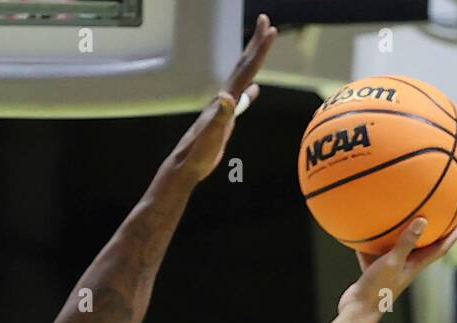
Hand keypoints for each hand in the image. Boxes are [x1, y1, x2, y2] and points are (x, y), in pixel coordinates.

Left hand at [170, 13, 277, 181]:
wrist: (186, 167)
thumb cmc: (198, 154)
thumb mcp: (211, 135)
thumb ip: (220, 116)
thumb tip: (227, 97)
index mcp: (224, 99)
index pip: (246, 70)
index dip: (259, 50)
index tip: (270, 29)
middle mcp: (224, 99)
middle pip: (243, 65)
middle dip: (255, 43)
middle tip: (265, 21)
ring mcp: (224, 108)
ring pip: (242, 78)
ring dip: (253, 61)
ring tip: (260, 47)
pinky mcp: (225, 119)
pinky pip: (241, 99)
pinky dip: (249, 92)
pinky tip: (254, 90)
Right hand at [338, 218, 456, 315]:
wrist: (357, 309)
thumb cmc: (378, 289)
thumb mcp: (393, 262)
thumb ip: (406, 242)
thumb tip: (422, 220)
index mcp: (415, 266)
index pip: (441, 248)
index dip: (453, 235)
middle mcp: (406, 267)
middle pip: (424, 247)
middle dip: (433, 232)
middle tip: (440, 215)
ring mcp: (390, 269)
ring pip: (399, 248)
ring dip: (402, 234)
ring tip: (402, 217)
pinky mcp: (375, 271)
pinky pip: (375, 252)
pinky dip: (372, 242)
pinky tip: (365, 231)